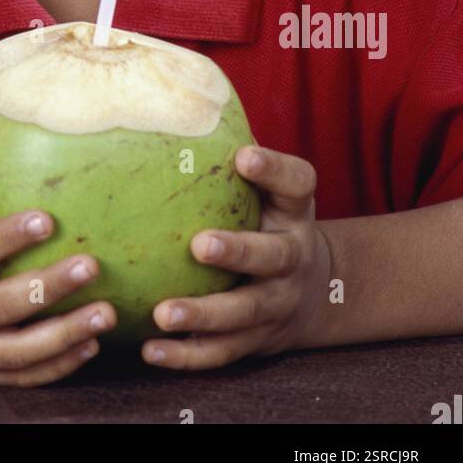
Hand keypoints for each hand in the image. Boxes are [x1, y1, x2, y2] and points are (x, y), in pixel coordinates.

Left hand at [143, 145, 332, 369]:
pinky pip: (223, 352)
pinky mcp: (258, 341)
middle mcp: (293, 257)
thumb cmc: (264, 220)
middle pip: (273, 257)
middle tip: (200, 245)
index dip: (273, 169)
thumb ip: (224, 160)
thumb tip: (162, 107)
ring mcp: (278, 303)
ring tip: (163, 314)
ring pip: (246, 314)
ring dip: (205, 315)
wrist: (310, 290)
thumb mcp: (264, 189)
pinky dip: (188, 355)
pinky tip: (152, 350)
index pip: (296, 183)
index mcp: (294, 211)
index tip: (244, 156)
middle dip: (239, 252)